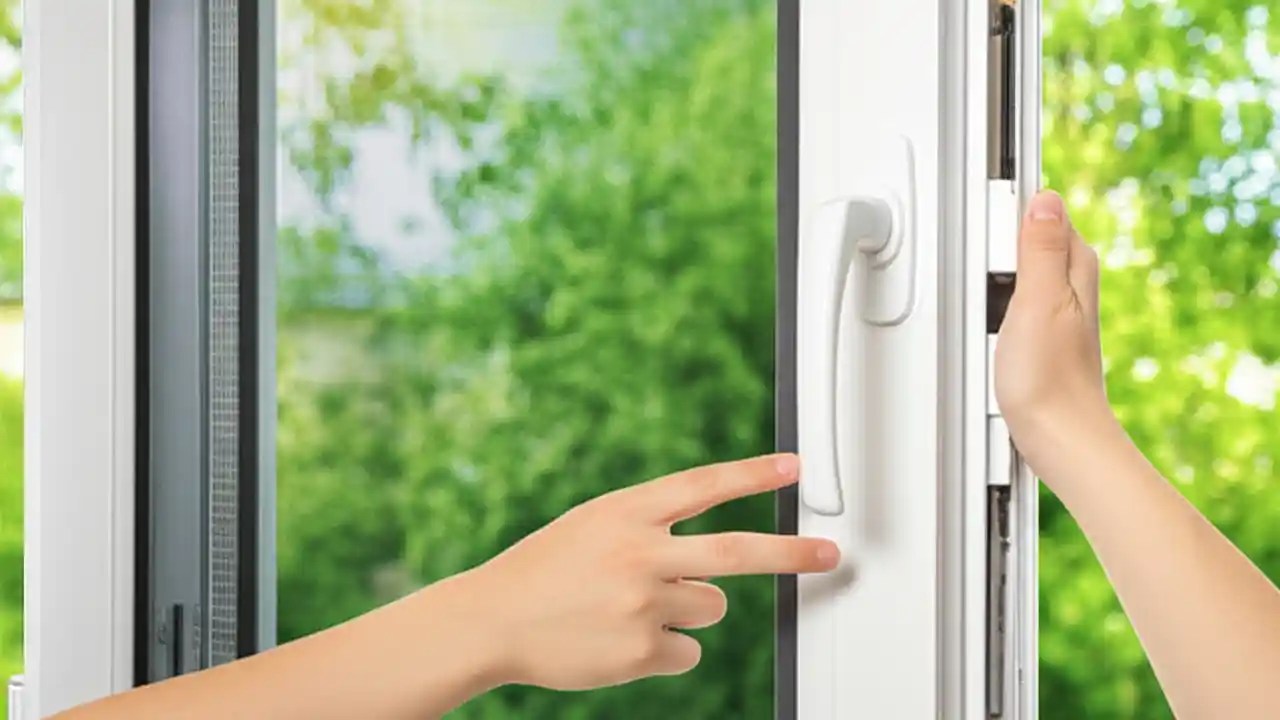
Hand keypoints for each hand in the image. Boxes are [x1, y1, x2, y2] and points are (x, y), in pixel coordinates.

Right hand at [449, 454, 838, 691]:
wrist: (491, 621)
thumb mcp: (591, 525)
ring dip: (689, 609)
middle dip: (791, 553)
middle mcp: (639, 553)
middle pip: (736, 552)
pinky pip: (687, 651)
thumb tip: (715, 570)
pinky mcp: (640, 651)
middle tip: (830, 555)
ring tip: (633, 608)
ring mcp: (642, 604)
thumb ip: (650, 530)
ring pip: (711, 607)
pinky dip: (665, 648)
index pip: (703, 485)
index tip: (795, 467)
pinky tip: (621, 639)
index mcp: (625, 512)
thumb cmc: (543, 569)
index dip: (753, 474)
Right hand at [994, 190, 1115, 477]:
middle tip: (975, 258)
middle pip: (1032, 240)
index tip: (986, 214)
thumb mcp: (1041, 301)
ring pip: (1021, 272)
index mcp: (1075, 269)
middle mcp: (1072, 287)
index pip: (1048, 213)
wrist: (1058, 438)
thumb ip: (1042, 248)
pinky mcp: (1041, 337)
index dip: (1015, 207)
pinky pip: (1014, 303)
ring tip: (974, 288)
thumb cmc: (1050, 381)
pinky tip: (983, 321)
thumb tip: (1047, 199)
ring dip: (995, 273)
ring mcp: (1057, 313)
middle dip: (1001, 240)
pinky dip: (996, 304)